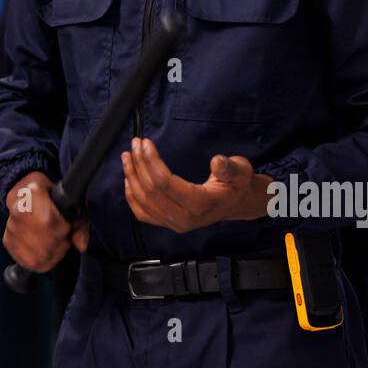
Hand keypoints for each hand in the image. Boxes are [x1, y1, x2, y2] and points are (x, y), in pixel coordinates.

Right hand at [2, 172, 88, 272]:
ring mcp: (12, 228)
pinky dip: (41, 261)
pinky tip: (44, 250)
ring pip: (38, 257)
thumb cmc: (51, 196)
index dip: (64, 229)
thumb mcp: (70, 200)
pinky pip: (28, 262)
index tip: (66, 225)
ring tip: (53, 243)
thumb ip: (80, 222)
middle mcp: (19, 212)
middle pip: (47, 245)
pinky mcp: (8, 241)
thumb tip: (81, 245)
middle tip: (61, 237)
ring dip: (52, 255)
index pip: (52, 224)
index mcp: (33, 195)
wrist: (23, 193)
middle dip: (60, 245)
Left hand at [122, 137, 272, 231]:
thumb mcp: (240, 171)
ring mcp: (175, 224)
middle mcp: (185, 219)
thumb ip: (229, 167)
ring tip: (128, 156)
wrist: (236, 203)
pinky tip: (129, 179)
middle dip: (139, 164)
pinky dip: (131, 196)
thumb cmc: (237, 184)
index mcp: (201, 204)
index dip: (152, 161)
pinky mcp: (168, 223)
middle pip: (151, 191)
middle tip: (135, 143)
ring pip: (143, 202)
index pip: (166, 183)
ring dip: (132, 177)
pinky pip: (143, 213)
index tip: (146, 143)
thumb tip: (217, 162)